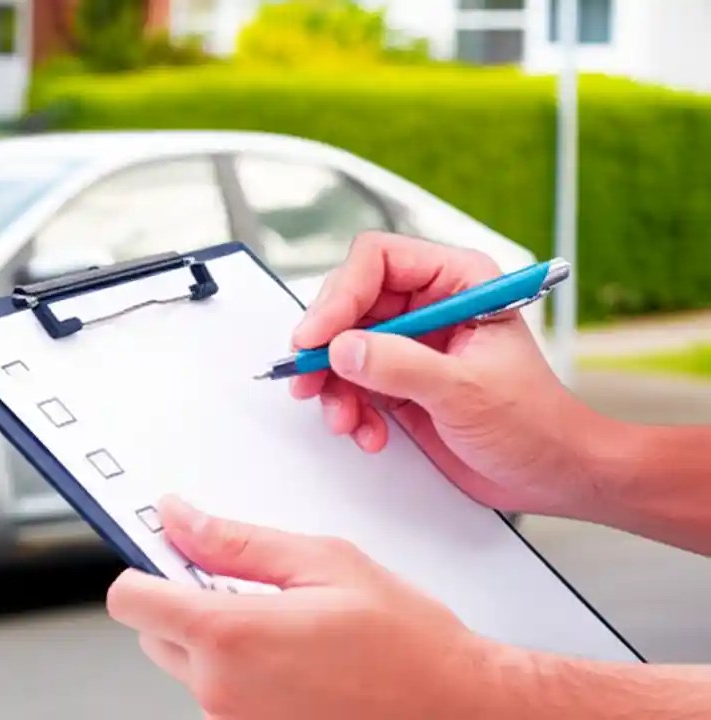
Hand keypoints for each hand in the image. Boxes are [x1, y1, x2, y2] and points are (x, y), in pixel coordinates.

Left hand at [107, 497, 521, 718]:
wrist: (456, 708)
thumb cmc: (407, 643)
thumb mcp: (323, 562)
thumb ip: (237, 540)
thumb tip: (180, 519)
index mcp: (231, 636)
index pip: (130, 600)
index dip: (145, 570)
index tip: (169, 555)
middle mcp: (222, 691)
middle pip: (154, 634)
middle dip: (184, 603)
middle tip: (247, 585)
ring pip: (188, 667)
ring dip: (216, 642)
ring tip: (286, 627)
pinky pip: (221, 698)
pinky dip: (241, 676)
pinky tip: (293, 660)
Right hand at [290, 232, 611, 516]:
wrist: (552, 475)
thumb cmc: (536, 425)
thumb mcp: (465, 391)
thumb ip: (399, 366)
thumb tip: (342, 348)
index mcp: (458, 283)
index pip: (378, 261)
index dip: (340, 294)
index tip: (317, 337)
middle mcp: (430, 306)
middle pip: (350, 301)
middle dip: (326, 345)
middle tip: (308, 377)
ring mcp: (412, 345)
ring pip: (343, 346)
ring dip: (333, 386)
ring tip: (344, 419)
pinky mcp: (400, 380)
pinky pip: (351, 383)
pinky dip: (349, 409)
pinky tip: (369, 433)